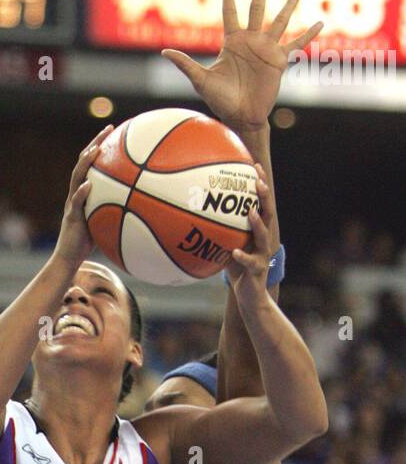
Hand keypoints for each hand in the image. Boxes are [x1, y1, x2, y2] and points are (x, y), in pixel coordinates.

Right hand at [53, 125, 113, 268]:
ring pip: (76, 177)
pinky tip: (89, 185)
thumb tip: (140, 205)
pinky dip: (81, 193)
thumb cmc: (88, 242)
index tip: (113, 130)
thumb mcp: (104, 221)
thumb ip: (115, 209)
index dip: (100, 145)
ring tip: (95, 151)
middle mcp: (76, 193)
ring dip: (85, 163)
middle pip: (83, 162)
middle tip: (108, 129)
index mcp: (83, 192)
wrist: (69, 258)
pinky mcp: (71, 217)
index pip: (91, 163)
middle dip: (95, 144)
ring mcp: (72, 204)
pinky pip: (75, 203)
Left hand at [162, 0, 322, 130]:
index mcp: (232, 42)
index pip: (230, 12)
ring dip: (289, 6)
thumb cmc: (220, 101)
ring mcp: (266, 50)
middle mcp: (250, 42)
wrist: (240, 117)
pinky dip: (308, 35)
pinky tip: (319, 23)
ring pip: (279, 22)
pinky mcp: (279, 62)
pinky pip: (296, 45)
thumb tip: (164, 52)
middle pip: (256, 8)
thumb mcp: (201, 81)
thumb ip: (185, 64)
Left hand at [224, 166, 273, 310]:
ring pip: (264, 235)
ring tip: (249, 210)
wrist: (250, 298)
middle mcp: (264, 240)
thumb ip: (218, 232)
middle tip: (257, 179)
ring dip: (257, 222)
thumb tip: (195, 216)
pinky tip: (234, 252)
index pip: (261, 203)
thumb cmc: (237, 272)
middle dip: (264, 195)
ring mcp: (262, 255)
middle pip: (268, 213)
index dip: (260, 185)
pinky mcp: (257, 271)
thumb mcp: (226, 247)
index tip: (254, 165)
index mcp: (258, 232)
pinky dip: (242, 257)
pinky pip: (250, 263)